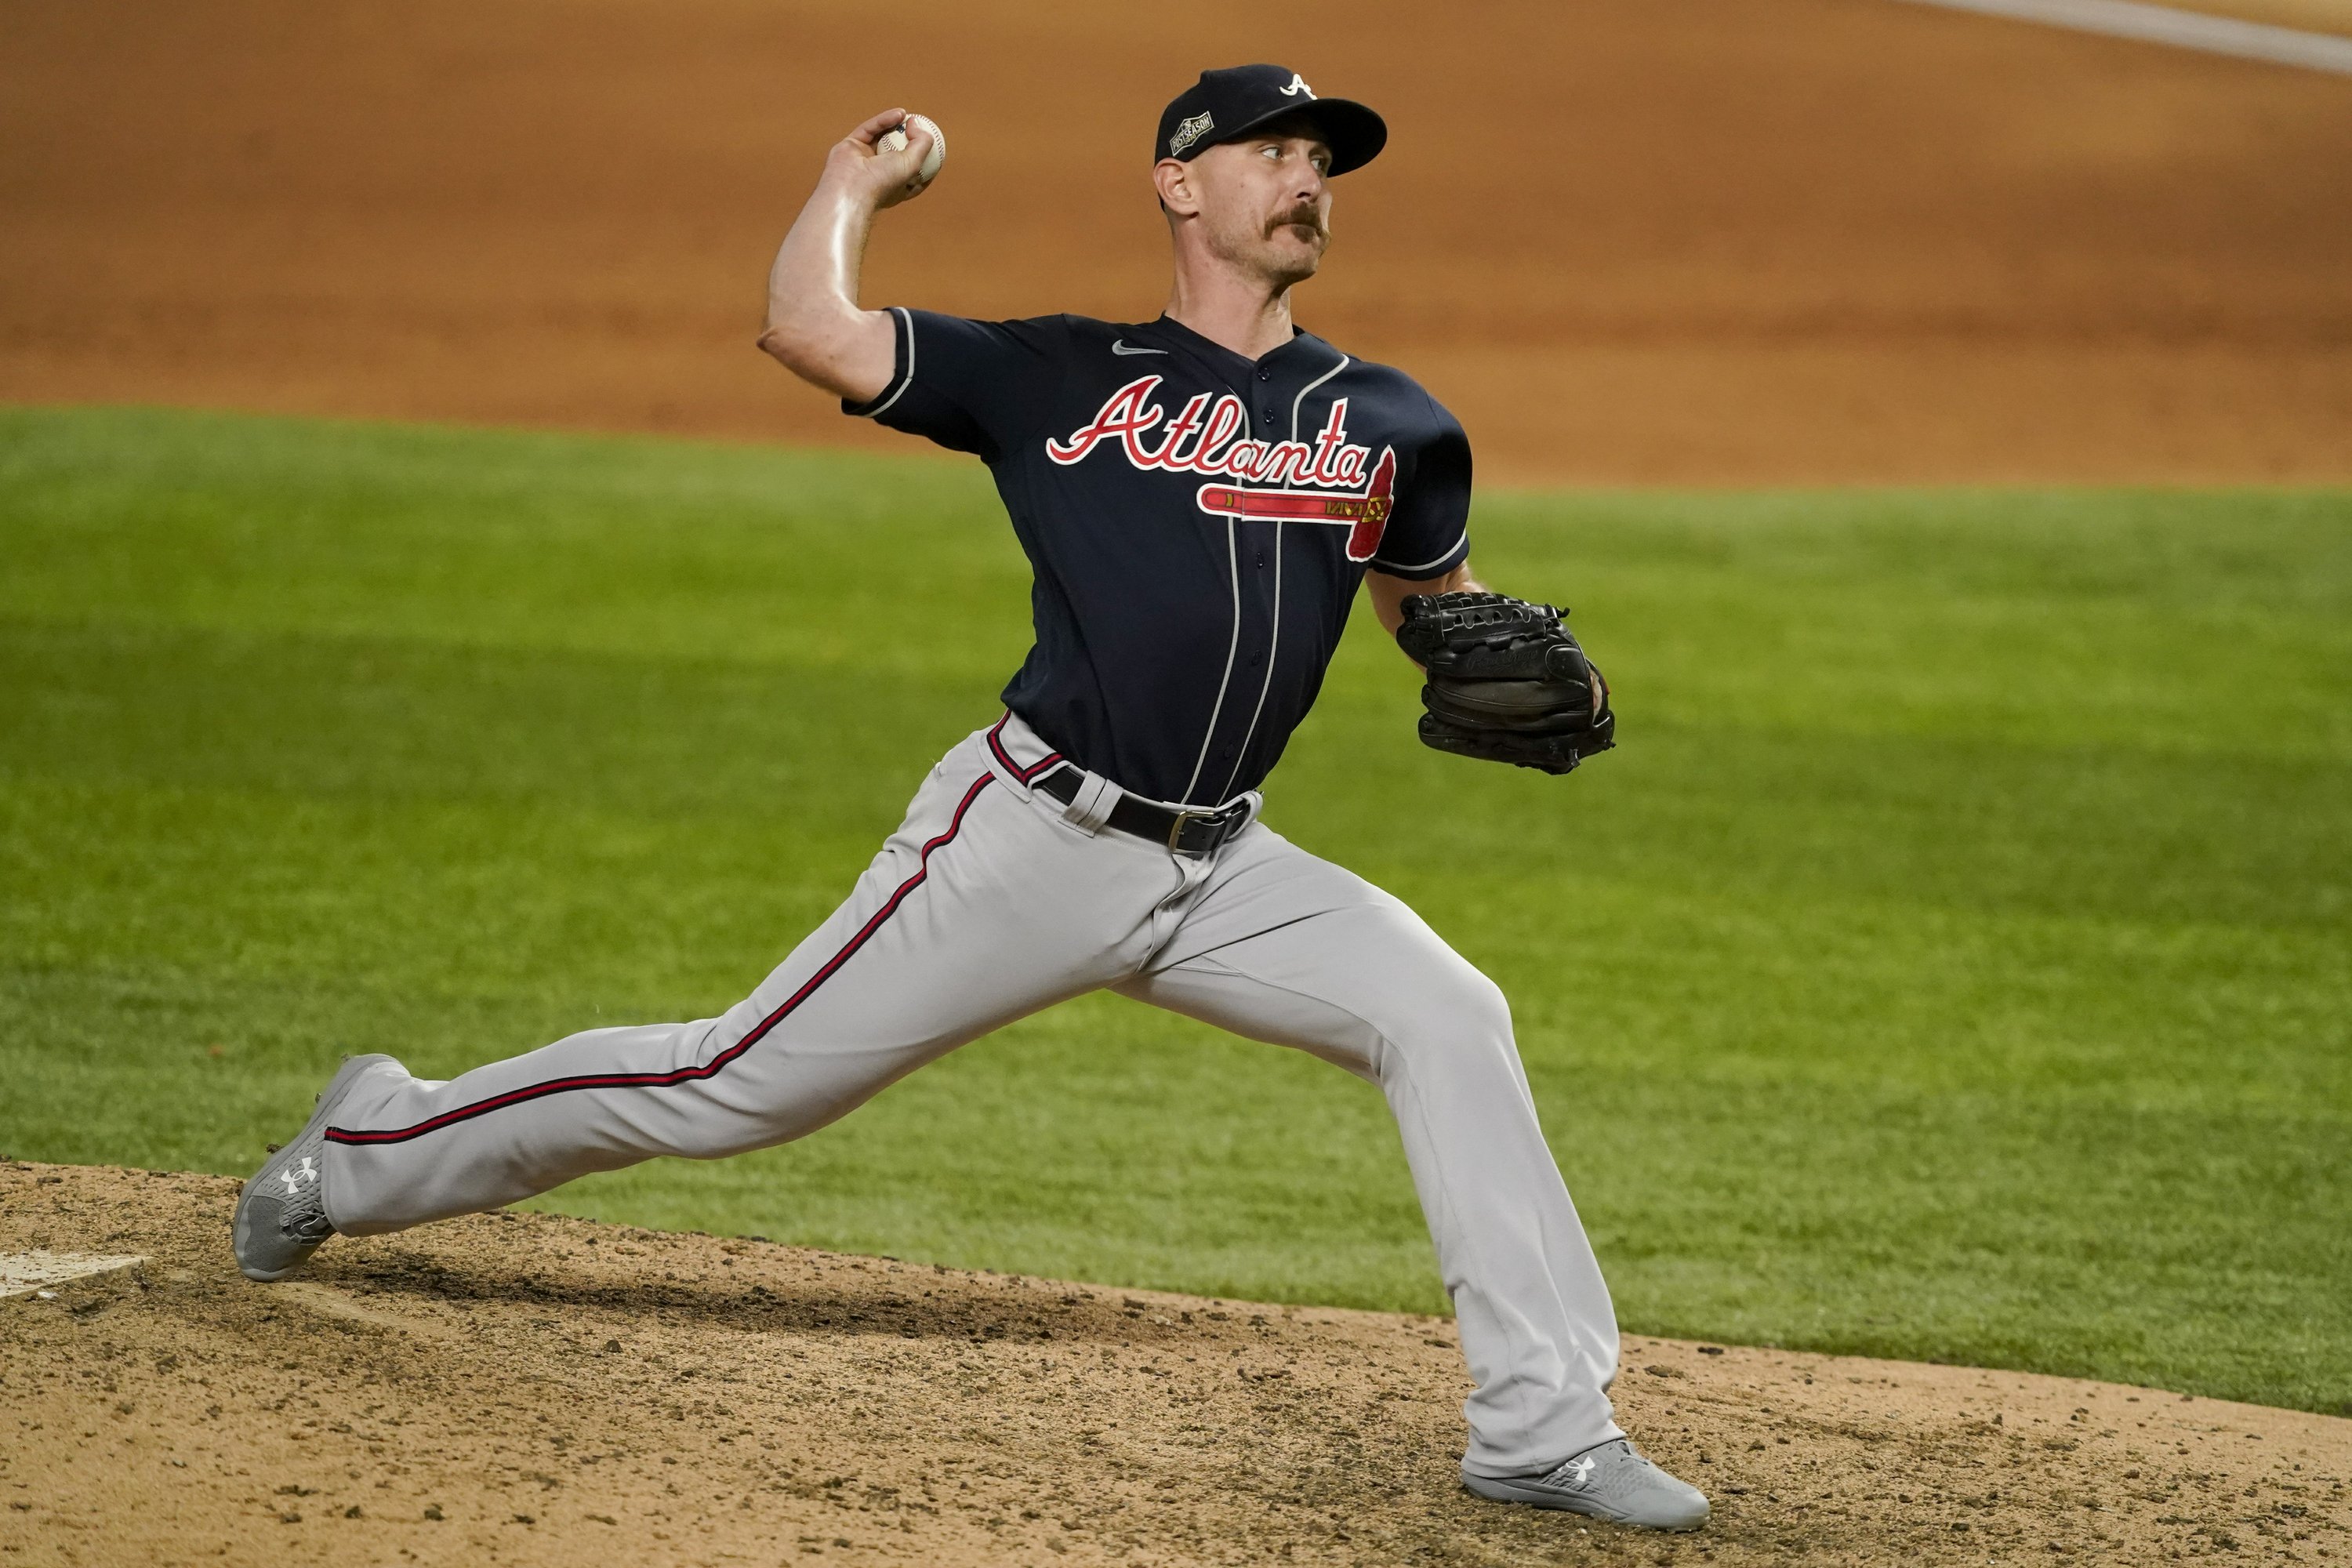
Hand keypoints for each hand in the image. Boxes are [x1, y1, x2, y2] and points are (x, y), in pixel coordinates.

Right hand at [824, 109, 938, 210]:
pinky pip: (870, 129)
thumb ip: (922, 144)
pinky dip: (884, 120)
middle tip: (921, 125)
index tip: (938, 148)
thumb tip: (918, 124)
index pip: (914, 174)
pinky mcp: (851, 145)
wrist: (852, 186)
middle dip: (909, 138)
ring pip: (882, 138)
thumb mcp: (913, 164)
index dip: (926, 160)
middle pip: (897, 152)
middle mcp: (879, 173)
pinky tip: (899, 114)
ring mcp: (864, 159)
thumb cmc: (884, 182)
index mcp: (895, 187)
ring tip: (910, 117)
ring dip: (896, 126)